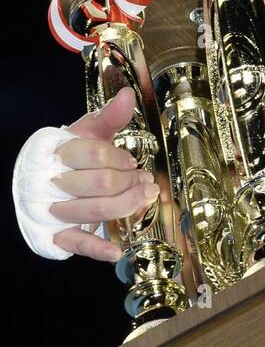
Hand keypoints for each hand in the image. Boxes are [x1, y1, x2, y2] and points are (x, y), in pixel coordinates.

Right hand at [48, 87, 160, 262]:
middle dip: (131, 182)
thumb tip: (128, 95)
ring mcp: (56, 210)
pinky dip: (98, 249)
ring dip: (128, 204)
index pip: (97, 154)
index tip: (131, 162)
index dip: (121, 158)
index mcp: (61, 154)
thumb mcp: (86, 134)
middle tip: (145, 181)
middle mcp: (56, 182)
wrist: (36, 184)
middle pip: (103, 183)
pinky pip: (79, 243)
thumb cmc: (69, 158)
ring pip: (98, 210)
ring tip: (146, 196)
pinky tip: (117, 251)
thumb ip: (109, 117)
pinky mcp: (59, 235)